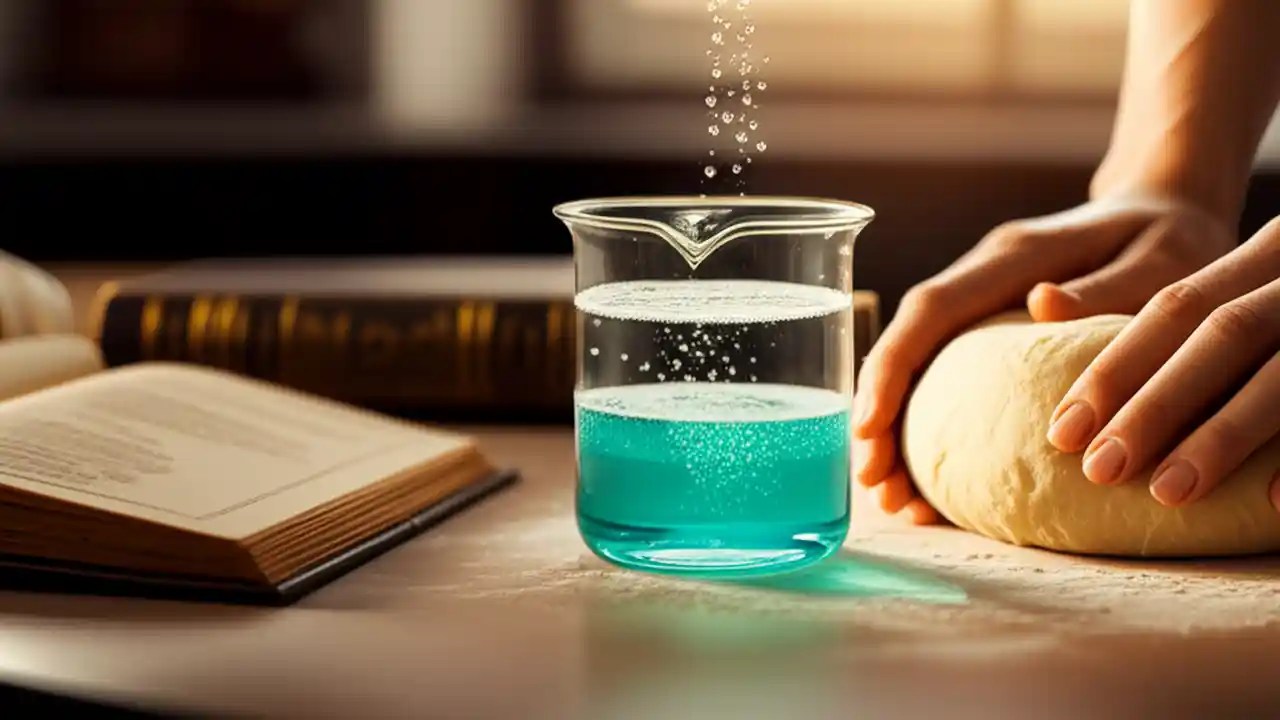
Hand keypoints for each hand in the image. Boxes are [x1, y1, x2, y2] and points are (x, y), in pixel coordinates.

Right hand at [853, 194, 1236, 523]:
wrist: (1168, 205)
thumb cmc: (1173, 237)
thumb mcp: (1161, 257)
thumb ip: (1105, 285)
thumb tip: (1039, 304)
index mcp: (1013, 255)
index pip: (933, 308)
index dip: (894, 365)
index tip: (872, 424)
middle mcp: (982, 275)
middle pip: (908, 343)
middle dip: (879, 412)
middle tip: (871, 480)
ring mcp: (980, 301)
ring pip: (917, 365)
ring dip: (895, 430)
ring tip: (890, 496)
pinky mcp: (988, 328)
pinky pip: (944, 377)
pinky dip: (926, 427)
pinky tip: (925, 482)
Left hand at [1046, 216, 1279, 509]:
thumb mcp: (1272, 290)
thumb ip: (1214, 320)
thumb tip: (1085, 365)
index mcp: (1273, 253)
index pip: (1177, 308)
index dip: (1115, 369)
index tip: (1060, 431)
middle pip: (1222, 336)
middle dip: (1154, 404)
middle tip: (1097, 469)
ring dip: (1224, 436)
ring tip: (1168, 492)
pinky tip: (1274, 506)